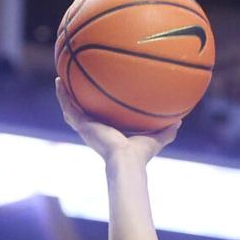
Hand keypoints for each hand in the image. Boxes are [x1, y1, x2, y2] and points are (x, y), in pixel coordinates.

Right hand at [55, 77, 178, 164]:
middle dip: (78, 100)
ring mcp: (86, 127)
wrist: (127, 160)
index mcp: (108, 132)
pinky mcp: (81, 124)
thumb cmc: (141, 154)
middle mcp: (94, 129)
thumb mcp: (157, 137)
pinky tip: (59, 80)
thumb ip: (168, 130)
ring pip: (71, 108)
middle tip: (74, 86)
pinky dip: (62, 94)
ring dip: (65, 94)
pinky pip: (68, 106)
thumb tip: (181, 120)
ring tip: (60, 79)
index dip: (97, 109)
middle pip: (83, 112)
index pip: (101, 118)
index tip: (96, 98)